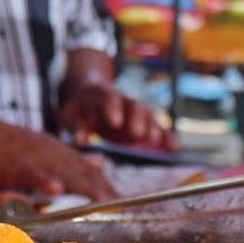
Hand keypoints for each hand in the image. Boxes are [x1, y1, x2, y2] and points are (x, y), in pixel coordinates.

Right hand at [0, 120, 120, 201]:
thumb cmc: (12, 146)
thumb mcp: (48, 147)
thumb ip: (74, 158)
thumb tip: (102, 162)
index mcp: (61, 151)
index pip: (90, 169)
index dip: (107, 184)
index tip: (124, 201)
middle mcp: (53, 152)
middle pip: (82, 172)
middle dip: (102, 189)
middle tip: (120, 206)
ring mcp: (34, 157)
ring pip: (62, 172)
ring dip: (83, 187)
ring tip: (101, 200)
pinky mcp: (15, 163)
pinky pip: (32, 173)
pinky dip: (44, 181)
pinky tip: (56, 190)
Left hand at [58, 83, 176, 151]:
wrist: (90, 94)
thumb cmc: (78, 109)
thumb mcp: (69, 115)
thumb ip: (75, 126)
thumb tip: (81, 141)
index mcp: (101, 94)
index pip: (108, 97)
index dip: (113, 108)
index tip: (115, 123)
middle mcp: (122, 99)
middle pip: (133, 104)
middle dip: (136, 118)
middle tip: (138, 133)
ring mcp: (134, 110)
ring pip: (147, 114)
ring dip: (152, 126)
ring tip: (155, 141)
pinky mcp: (143, 121)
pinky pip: (158, 126)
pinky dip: (166, 136)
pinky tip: (174, 147)